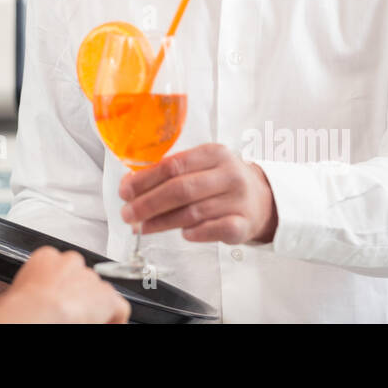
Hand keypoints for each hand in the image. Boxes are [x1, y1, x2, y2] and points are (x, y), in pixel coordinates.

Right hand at [0, 247, 129, 323]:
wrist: (35, 315)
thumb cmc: (22, 307)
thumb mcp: (15, 289)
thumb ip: (28, 286)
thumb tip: (14, 295)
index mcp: (46, 258)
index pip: (60, 269)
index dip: (61, 289)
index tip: (59, 302)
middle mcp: (71, 262)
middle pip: (81, 279)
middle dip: (78, 297)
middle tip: (70, 315)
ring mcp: (91, 278)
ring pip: (100, 293)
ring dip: (94, 308)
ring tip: (83, 322)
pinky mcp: (107, 296)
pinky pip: (118, 308)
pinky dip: (114, 320)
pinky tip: (104, 326)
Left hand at [119, 143, 277, 244]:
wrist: (262, 200)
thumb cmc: (221, 182)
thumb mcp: (201, 166)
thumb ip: (170, 173)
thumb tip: (131, 187)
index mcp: (214, 153)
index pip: (173, 165)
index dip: (145, 179)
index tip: (125, 191)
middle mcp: (228, 174)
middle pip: (180, 189)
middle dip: (148, 203)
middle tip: (127, 213)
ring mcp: (238, 200)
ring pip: (192, 213)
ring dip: (162, 222)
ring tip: (141, 227)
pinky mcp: (243, 224)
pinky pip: (213, 230)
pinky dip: (194, 233)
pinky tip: (182, 234)